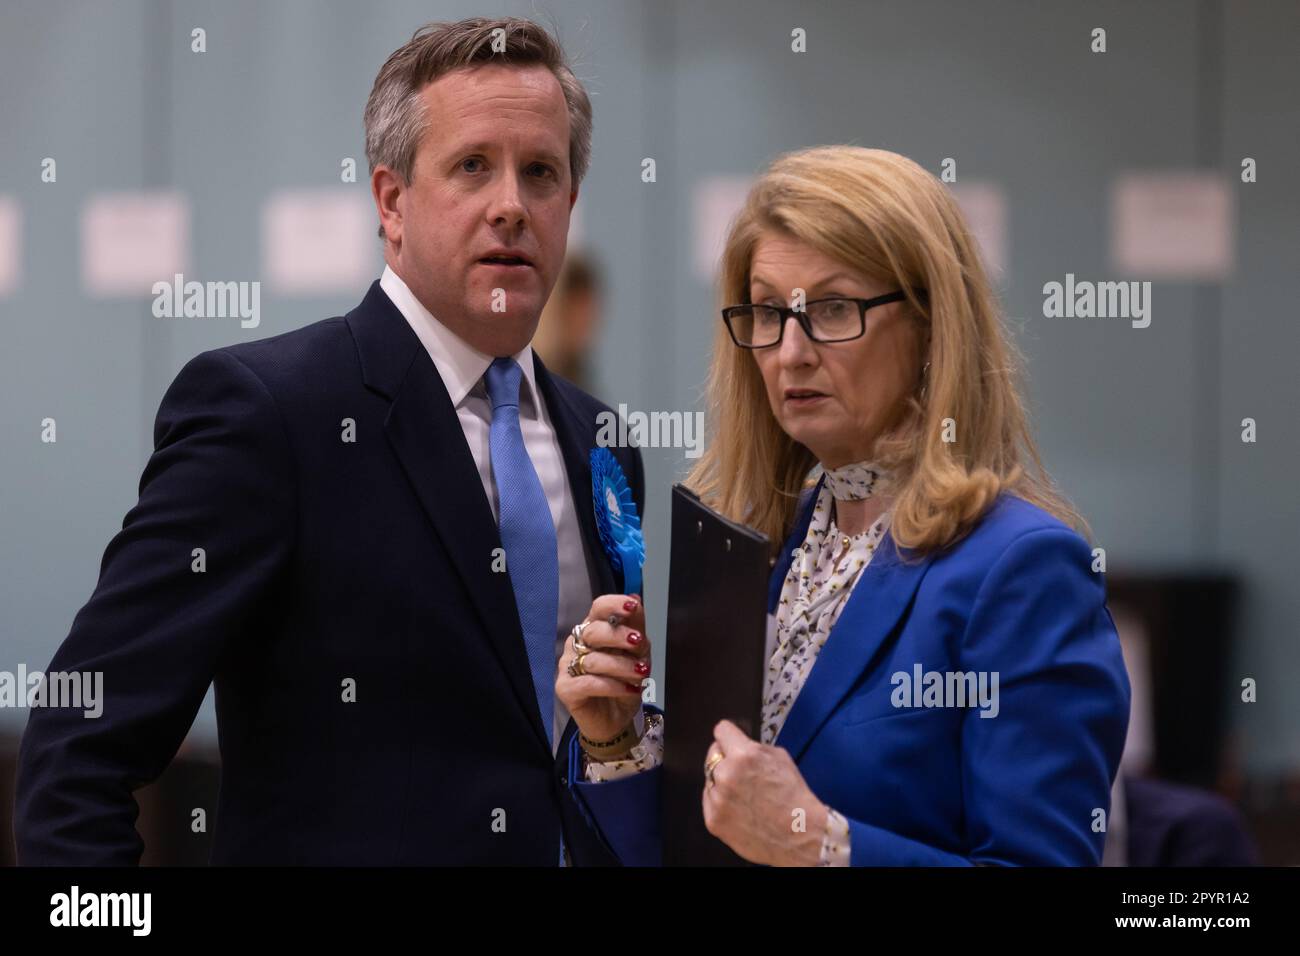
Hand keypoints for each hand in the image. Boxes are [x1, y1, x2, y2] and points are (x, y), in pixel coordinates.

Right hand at [556, 594, 649, 747]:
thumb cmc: (623, 682)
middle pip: (593, 630)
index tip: (632, 606)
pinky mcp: (564, 689)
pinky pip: (589, 682)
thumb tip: (636, 598)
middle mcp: (578, 644)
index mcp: (594, 629)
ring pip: (594, 659)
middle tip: (639, 644)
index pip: (598, 607)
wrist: (616, 720)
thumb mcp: (638, 655)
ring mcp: (568, 666)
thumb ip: (636, 628)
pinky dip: (613, 685)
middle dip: (618, 636)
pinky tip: (629, 689)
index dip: (614, 604)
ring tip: (642, 674)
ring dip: (622, 666)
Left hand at [702, 719, 827, 865]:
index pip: (721, 730)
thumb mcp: (780, 757)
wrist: (799, 835)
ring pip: (711, 779)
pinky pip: (709, 801)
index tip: (731, 740)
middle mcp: (726, 775)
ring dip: (723, 782)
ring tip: (745, 795)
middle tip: (742, 771)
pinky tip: (739, 808)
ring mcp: (717, 799)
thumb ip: (753, 748)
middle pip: (712, 754)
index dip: (730, 735)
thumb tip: (737, 744)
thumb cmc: (794, 796)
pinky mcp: (713, 820)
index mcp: (743, 755)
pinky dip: (720, 802)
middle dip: (726, 758)